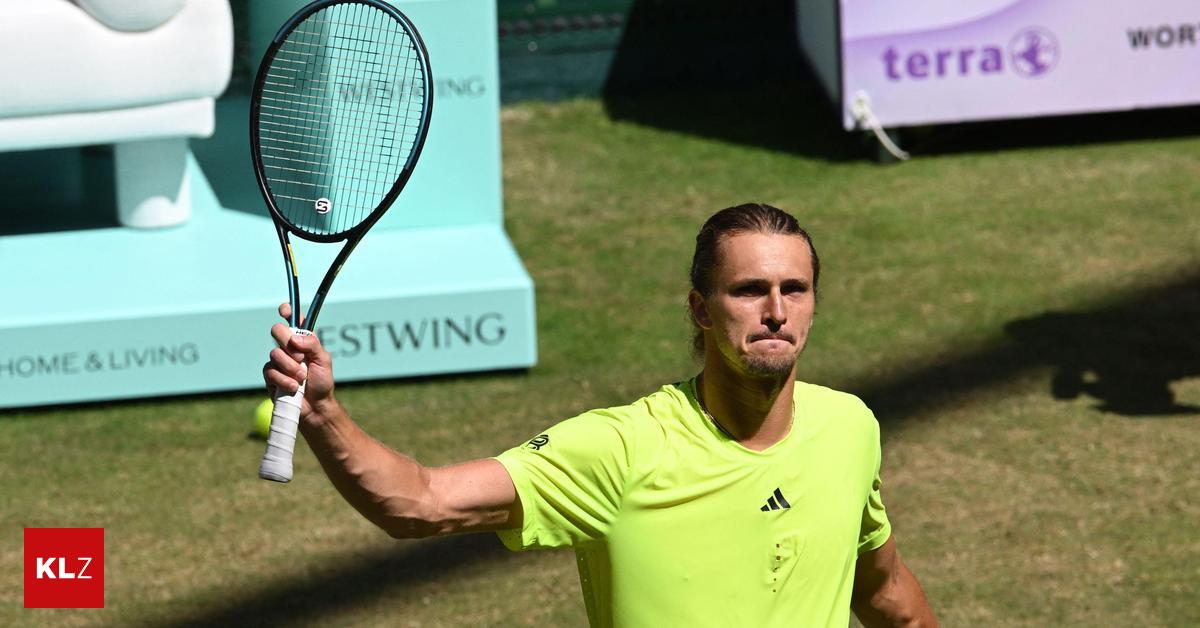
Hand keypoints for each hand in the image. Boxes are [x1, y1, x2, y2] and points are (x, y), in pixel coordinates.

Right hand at [262, 303, 335, 419]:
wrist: (315, 407)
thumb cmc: (322, 382)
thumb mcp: (323, 360)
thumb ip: (312, 344)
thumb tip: (295, 338)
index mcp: (303, 340)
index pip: (293, 320)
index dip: (287, 311)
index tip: (284, 310)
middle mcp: (289, 348)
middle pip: (277, 331)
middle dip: (287, 343)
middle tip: (300, 357)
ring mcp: (278, 361)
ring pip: (275, 353)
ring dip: (291, 368)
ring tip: (302, 378)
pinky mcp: (270, 376)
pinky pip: (270, 371)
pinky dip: (284, 380)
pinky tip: (293, 388)